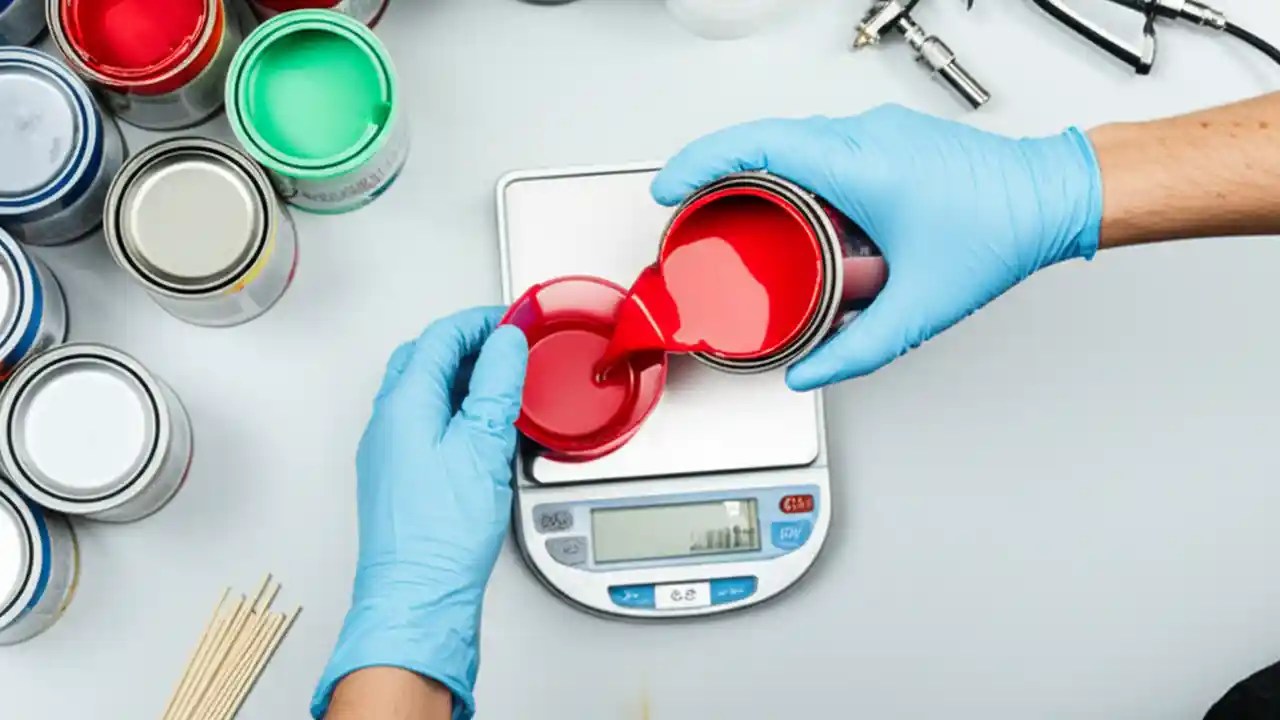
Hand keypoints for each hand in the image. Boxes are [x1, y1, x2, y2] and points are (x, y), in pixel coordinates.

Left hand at [312, 308, 527, 719]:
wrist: (417, 596)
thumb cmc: (440, 532)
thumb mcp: (483, 445)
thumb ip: (497, 385)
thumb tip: (506, 343)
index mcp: (404, 403)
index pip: (441, 336)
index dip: (481, 321)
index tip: (515, 321)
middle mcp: (388, 421)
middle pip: (426, 358)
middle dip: (469, 344)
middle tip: (509, 347)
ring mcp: (390, 450)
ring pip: (424, 391)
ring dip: (463, 377)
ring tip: (502, 384)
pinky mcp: (401, 476)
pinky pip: (425, 423)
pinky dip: (456, 410)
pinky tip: (483, 429)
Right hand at [651, 105, 1102, 389]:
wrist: (1051, 196)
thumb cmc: (999, 230)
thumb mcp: (920, 306)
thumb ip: (857, 351)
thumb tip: (810, 371)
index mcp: (862, 166)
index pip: (758, 145)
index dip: (701, 161)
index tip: (671, 184)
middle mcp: (865, 137)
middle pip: (765, 141)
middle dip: (717, 171)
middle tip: (691, 206)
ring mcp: (878, 132)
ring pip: (793, 143)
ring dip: (761, 175)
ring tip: (741, 216)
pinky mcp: (889, 138)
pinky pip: (822, 148)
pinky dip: (794, 175)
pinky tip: (800, 215)